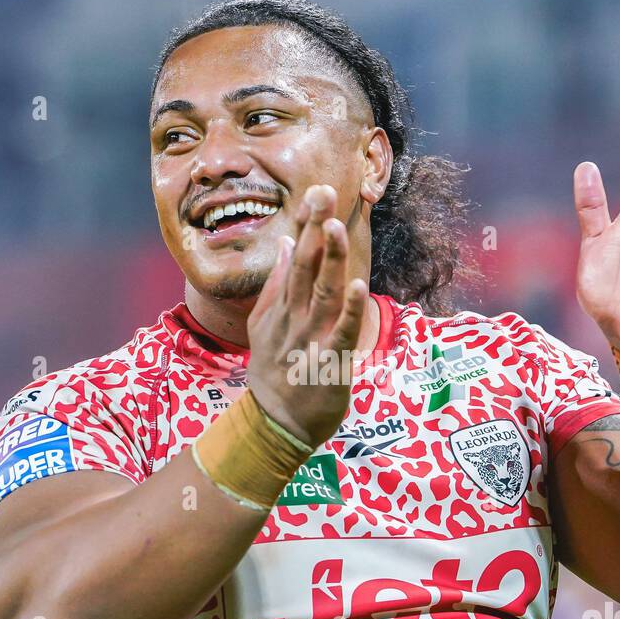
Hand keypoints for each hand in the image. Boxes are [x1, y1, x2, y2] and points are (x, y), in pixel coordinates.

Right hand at [245, 184, 367, 447]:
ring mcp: (310, 341)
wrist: (274, 425)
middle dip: (315, 230)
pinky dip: (348, 309)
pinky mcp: (329, 364)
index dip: (307, 226)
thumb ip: (276, 284)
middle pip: (305, 268)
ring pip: (321, 294)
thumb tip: (286, 243)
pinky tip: (355, 285)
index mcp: (283, 307)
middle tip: (324, 194)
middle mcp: (294, 319)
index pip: (296, 258)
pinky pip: (340, 333)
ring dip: (329, 260)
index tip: (319, 193)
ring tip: (334, 228)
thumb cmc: (274, 373)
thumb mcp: (264, 324)